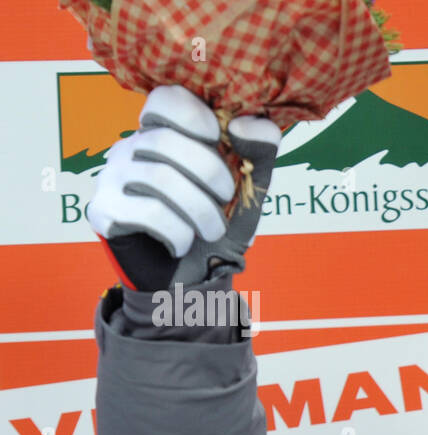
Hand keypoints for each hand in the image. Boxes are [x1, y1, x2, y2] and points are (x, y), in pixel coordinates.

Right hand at [87, 86, 280, 290]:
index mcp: (164, 133)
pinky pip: (147, 213)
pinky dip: (178, 233)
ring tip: (212, 230)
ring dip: (200, 210)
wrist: (195, 278)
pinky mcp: (104, 211)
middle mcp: (131, 147)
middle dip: (210, 174)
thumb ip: (258, 151)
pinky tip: (181, 243)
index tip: (222, 144)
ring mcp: (111, 178)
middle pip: (164, 141)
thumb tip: (246, 122)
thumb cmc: (217, 224)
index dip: (198, 118)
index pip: (167, 98)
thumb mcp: (248, 189)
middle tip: (227, 199)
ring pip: (159, 179)